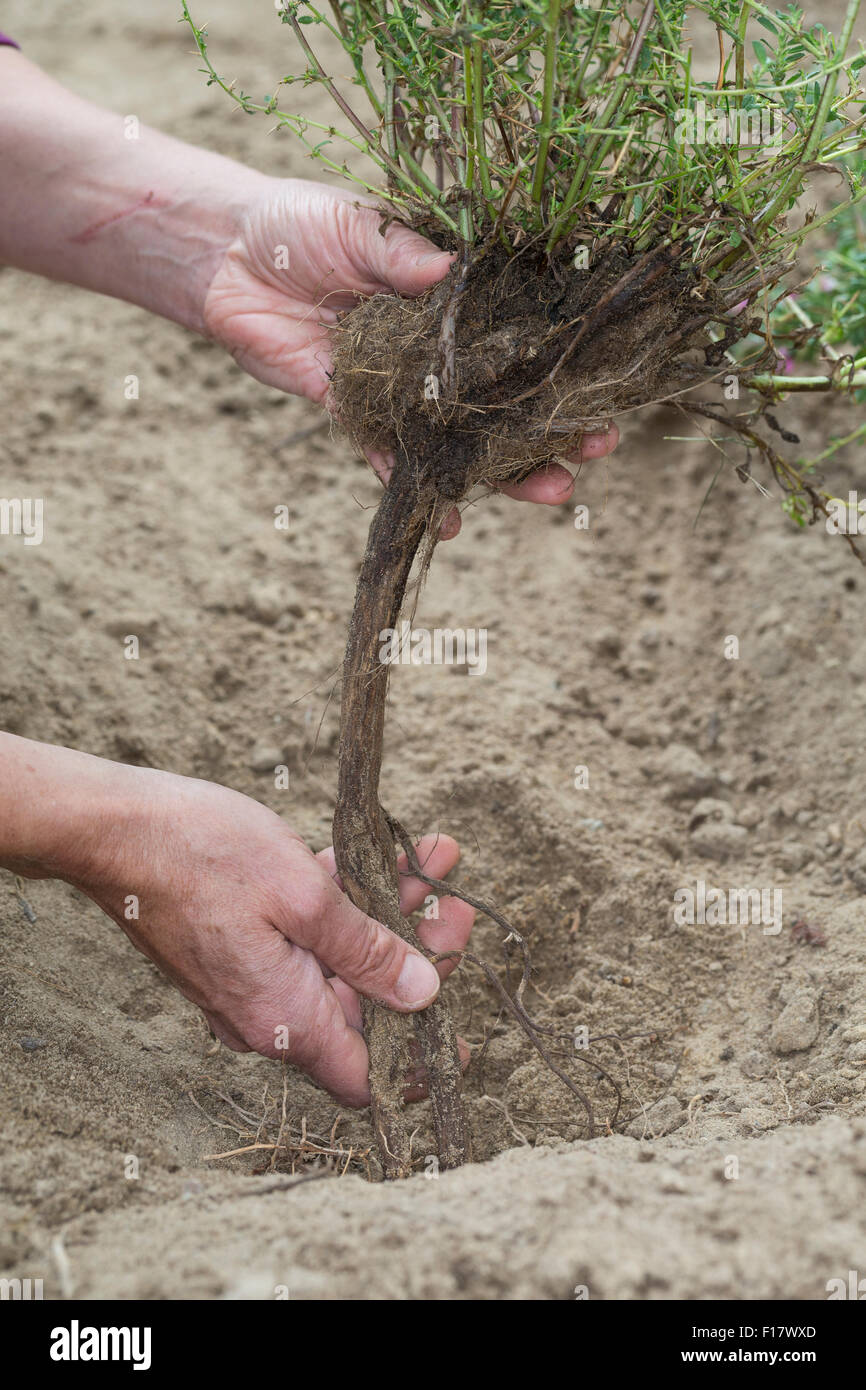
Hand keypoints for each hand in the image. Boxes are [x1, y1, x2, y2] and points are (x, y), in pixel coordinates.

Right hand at [60, 761, 472, 1106]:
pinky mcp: (240, 945)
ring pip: (339, 962)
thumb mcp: (304, 896)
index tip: (458, 1030)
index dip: (417, 1062)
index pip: (365, 1077)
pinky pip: (306, 936)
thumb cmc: (202, 856)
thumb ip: (365, 952)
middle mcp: (267, 1013)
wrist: (112, 828)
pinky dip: (345, 901)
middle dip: (418, 957)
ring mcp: (251, 979)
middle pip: (362, 1008)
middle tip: (456, 910)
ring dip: (389, 917)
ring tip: (434, 862)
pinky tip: (382, 854)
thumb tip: (423, 995)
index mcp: (285, 1018)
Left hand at [203, 178, 618, 534]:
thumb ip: (401, 252)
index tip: (603, 377)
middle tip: (596, 449)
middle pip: (502, 396)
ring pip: (460, 439)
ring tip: (551, 492)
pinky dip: (415, 493)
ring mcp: (400, 389)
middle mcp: (434, 351)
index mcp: (449, 300)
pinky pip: (391, 462)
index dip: (559, 356)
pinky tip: (450, 524)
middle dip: (550, 425)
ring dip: (504, 471)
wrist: (228, 258)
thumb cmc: (299, 226)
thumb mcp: (355, 224)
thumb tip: (451, 267)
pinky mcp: (355, 414)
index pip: (516, 332)